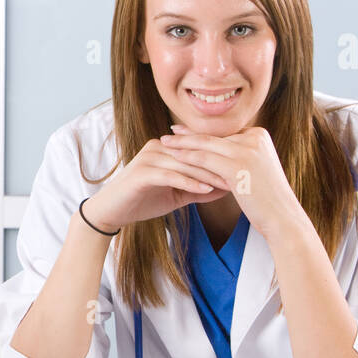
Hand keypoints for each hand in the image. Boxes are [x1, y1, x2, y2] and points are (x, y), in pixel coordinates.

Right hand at [81, 136, 231, 233]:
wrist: (112, 210)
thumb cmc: (143, 200)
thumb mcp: (177, 194)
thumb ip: (199, 188)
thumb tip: (227, 188)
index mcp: (167, 148)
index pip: (199, 150)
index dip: (222, 160)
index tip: (245, 171)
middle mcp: (158, 147)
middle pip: (195, 154)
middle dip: (220, 165)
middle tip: (244, 175)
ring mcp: (149, 157)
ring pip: (186, 164)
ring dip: (209, 174)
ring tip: (231, 183)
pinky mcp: (142, 172)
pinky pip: (172, 175)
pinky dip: (191, 182)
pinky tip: (207, 190)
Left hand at [157, 124, 306, 240]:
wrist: (282, 216)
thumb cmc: (267, 197)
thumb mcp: (255, 168)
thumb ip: (240, 155)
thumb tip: (218, 151)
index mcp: (259, 135)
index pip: (223, 132)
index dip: (201, 132)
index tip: (183, 130)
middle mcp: (254, 138)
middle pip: (214, 135)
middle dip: (189, 134)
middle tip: (170, 130)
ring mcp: (247, 150)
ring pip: (206, 144)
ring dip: (183, 143)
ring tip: (165, 142)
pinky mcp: (238, 166)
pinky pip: (206, 159)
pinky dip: (188, 157)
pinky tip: (174, 158)